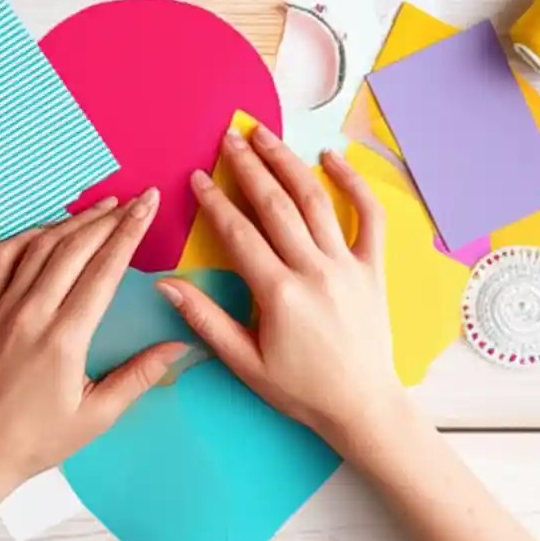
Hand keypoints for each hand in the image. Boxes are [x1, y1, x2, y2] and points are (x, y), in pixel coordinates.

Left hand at [0, 190, 187, 513]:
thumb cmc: (38, 440)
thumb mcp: (98, 415)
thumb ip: (139, 376)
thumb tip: (180, 346)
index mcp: (64, 338)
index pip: (104, 270)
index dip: (129, 232)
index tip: (148, 205)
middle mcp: (31, 312)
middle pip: (75, 247)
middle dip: (110, 217)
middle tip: (137, 198)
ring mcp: (2, 307)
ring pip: (41, 245)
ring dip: (74, 221)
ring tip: (104, 207)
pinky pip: (5, 257)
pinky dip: (30, 235)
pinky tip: (51, 230)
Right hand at [155, 126, 402, 453]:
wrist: (362, 405)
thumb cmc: (300, 390)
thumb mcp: (245, 363)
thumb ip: (206, 320)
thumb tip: (167, 286)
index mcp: (279, 294)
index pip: (239, 234)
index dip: (216, 202)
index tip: (198, 177)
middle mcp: (314, 270)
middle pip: (276, 205)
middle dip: (249, 167)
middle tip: (229, 138)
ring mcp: (347, 265)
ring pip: (316, 200)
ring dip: (288, 163)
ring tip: (266, 135)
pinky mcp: (372, 267)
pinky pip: (368, 216)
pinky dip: (354, 182)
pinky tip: (332, 157)